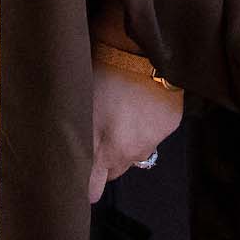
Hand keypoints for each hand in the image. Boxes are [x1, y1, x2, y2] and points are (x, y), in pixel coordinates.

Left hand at [88, 57, 184, 202]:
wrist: (138, 49)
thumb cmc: (98, 73)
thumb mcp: (77, 107)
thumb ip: (75, 140)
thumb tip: (70, 160)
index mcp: (103, 150)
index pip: (92, 190)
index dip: (84, 186)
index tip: (79, 180)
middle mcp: (129, 153)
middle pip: (113, 172)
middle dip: (103, 161)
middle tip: (95, 135)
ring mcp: (151, 140)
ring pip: (133, 155)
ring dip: (124, 144)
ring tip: (117, 116)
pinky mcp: (169, 127)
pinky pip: (152, 136)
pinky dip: (144, 128)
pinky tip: (136, 105)